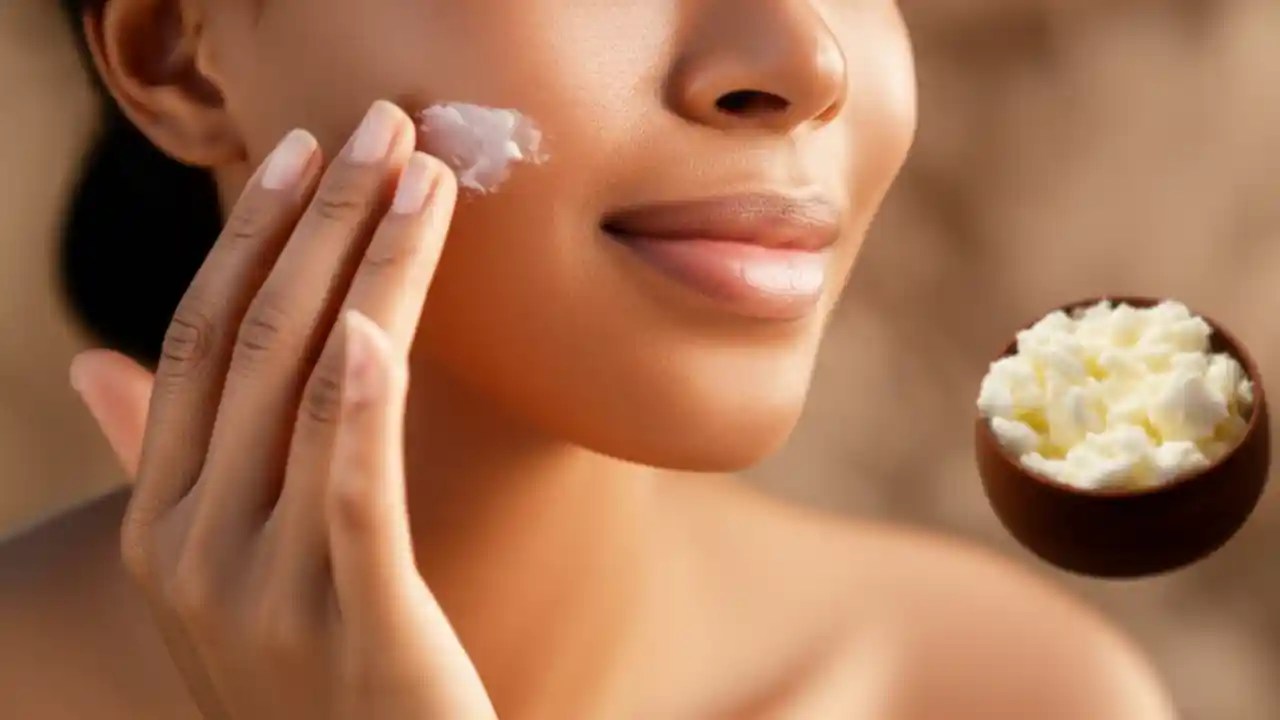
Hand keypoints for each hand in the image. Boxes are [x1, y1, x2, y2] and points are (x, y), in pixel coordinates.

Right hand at [70, 100, 495, 718]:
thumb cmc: (309, 676)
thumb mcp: (220, 572)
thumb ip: (161, 466)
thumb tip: (92, 363)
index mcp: (162, 525)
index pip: (197, 347)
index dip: (249, 240)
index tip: (298, 153)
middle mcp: (194, 551)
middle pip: (254, 346)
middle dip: (318, 221)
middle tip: (377, 125)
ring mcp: (263, 593)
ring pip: (312, 391)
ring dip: (368, 268)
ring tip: (420, 177)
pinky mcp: (355, 627)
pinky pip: (351, 494)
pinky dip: (362, 402)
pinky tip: (380, 320)